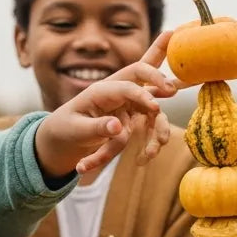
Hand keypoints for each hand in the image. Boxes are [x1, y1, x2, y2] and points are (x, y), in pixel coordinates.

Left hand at [34, 32, 179, 176]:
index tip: (155, 109)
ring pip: (153, 111)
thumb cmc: (66, 129)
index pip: (127, 86)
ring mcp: (128, 107)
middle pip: (143, 74)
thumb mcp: (75, 130)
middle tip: (174, 88)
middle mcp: (118, 94)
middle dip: (159, 76)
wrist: (62, 140)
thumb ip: (96, 128)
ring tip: (152, 153)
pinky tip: (140, 162)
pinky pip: (148, 133)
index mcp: (101, 91)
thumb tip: (117, 128)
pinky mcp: (133, 122)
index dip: (142, 95)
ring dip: (159, 131)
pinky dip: (147, 150)